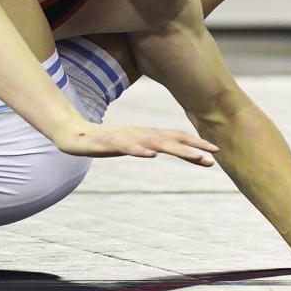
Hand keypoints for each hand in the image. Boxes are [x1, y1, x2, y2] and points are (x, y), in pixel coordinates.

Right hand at [54, 123, 218, 166]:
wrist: (74, 134)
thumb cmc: (106, 140)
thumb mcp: (132, 144)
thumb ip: (149, 146)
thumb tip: (164, 152)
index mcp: (147, 134)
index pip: (176, 137)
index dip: (196, 143)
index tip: (216, 150)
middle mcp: (141, 134)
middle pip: (171, 140)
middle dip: (193, 148)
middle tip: (213, 156)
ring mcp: (127, 138)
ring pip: (154, 144)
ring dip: (175, 150)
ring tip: (193, 156)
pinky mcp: (110, 143)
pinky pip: (127, 148)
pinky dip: (140, 151)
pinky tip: (151, 155)